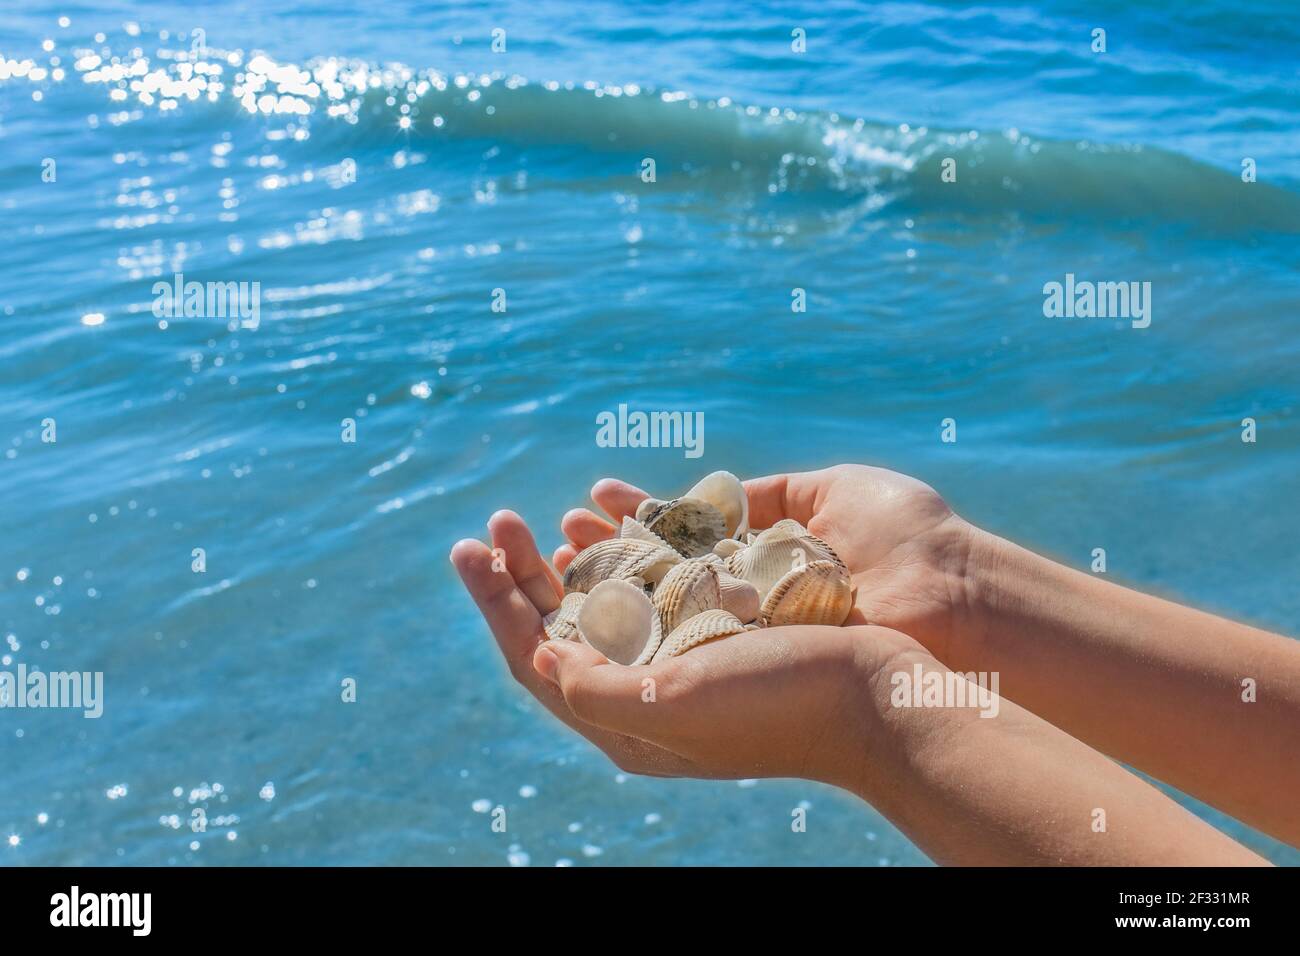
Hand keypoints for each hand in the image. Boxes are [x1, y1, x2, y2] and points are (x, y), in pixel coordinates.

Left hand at [450, 474, 936, 788]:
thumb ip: (599, 688)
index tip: (468, 546)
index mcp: (625, 722)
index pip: (534, 655)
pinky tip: (618, 529)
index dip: (494, 601)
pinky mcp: (717, 637)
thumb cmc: (782, 705)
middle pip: (561, 627)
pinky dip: (628, 559)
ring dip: (571, 563)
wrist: (879, 699)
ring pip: (605, 607)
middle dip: (521, 574)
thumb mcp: (679, 704)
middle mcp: (646, 697)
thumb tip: (535, 651)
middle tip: (497, 520)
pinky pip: (654, 592)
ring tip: (550, 520)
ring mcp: (682, 666)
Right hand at [555, 465, 975, 659]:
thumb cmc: (906, 536)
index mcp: (765, 556)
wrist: (952, 597)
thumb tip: (723, 494)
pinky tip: (583, 603)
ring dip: (598, 582)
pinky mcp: (750, 667)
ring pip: (653, 610)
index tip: (593, 494)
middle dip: (601, 548)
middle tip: (550, 526)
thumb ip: (771, 496)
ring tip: (547, 553)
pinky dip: (626, 626)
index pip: (681, 534)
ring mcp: (746, 637)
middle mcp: (747, 600)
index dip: (635, 515)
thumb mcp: (834, 492)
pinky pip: (676, 647)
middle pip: (656, 572)